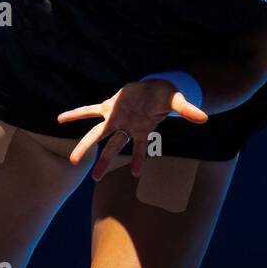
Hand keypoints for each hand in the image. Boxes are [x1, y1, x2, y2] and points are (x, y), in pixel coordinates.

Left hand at [58, 79, 208, 179]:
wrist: (155, 88)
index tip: (136, 174)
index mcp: (141, 129)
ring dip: (85, 146)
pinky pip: (89, 111)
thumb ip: (188, 111)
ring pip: (98, 134)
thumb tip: (205, 118)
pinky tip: (61, 119)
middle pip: (113, 147)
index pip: (140, 148)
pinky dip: (76, 114)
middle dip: (104, 161)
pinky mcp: (109, 106)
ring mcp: (116, 118)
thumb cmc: (167, 97)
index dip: (140, 160)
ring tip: (73, 160)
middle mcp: (126, 128)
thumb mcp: (178, 101)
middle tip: (93, 179)